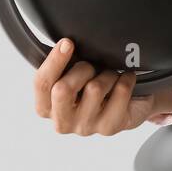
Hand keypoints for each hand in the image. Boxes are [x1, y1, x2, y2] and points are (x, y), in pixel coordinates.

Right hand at [33, 38, 159, 135]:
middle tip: (93, 67)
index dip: (54, 61)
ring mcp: (85, 128)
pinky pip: (120, 91)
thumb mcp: (74, 73)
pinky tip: (125, 81)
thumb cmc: (95, 85)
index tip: (67, 43)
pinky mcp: (109, 127)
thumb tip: (65, 45)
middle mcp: (62, 122)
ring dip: (107, 74)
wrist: (129, 104)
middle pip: (62, 89)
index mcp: (47, 107)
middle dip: (82, 69)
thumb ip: (63, 65)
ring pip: (94, 88)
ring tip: (110, 77)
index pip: (42, 84)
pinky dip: (126, 79)